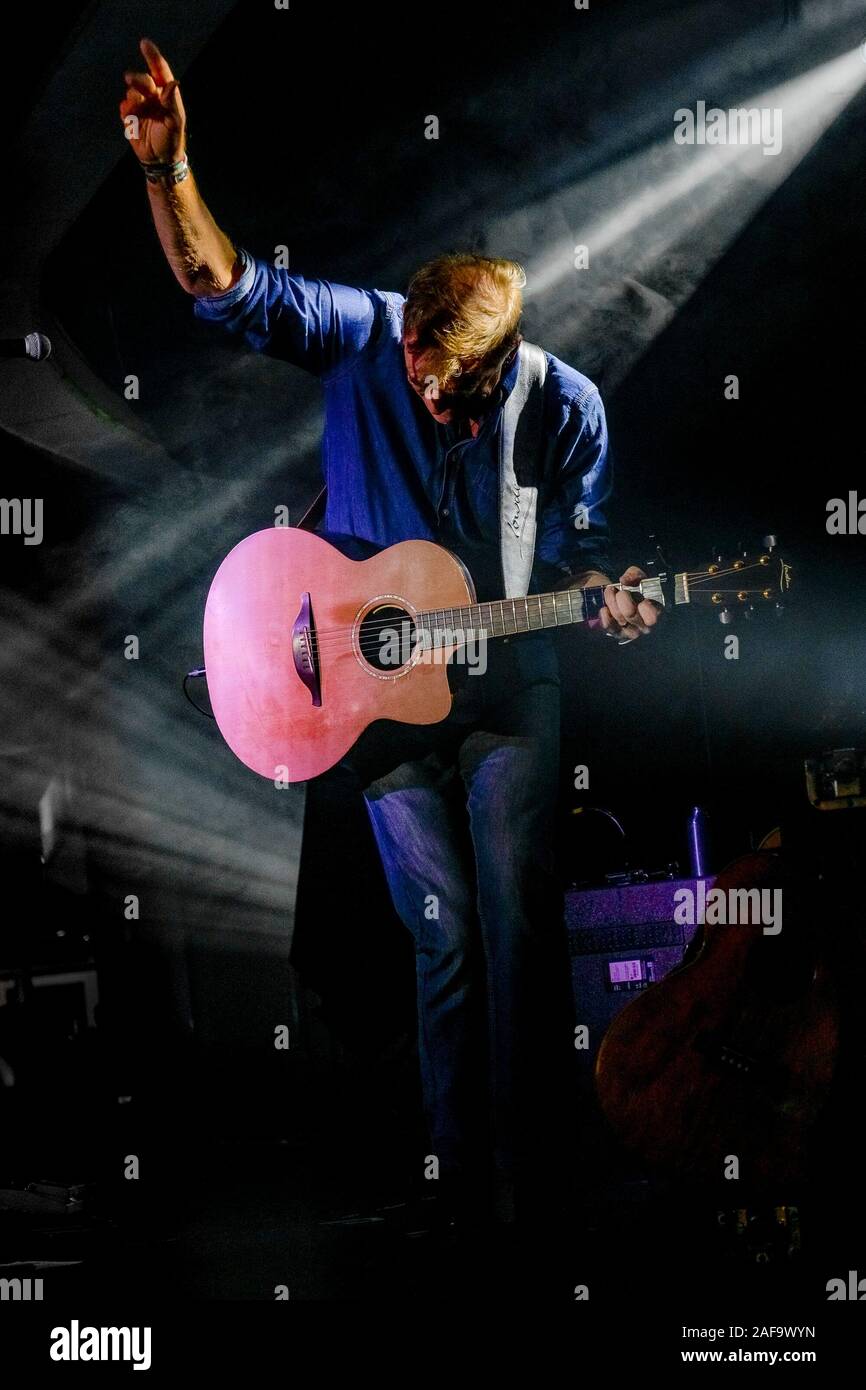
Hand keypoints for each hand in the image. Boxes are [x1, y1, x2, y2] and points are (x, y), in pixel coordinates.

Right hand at [119, 38, 185, 165]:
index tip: (144, 43)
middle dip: (137, 79)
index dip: (152, 57)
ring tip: (137, 111)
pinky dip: (125, 110)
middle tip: (130, 79)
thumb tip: (172, 82)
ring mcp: (141, 106)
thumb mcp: (175, 123)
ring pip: (131, 93)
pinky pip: (124, 107)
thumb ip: (173, 103)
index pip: (159, 71)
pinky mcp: (130, 117)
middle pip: (142, 80)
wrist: (159, 161)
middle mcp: (153, 98)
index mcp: (166, 96)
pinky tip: (130, 118)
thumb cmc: (171, 141)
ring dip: (133, 98)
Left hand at [599, 565, 660, 641]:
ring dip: (611, 601)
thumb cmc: (638, 589)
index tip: (641, 597)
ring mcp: (632, 632)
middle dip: (622, 597)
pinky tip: (605, 608)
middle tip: (622, 592)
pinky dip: (605, 614)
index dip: (644, 606)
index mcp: (657, 614)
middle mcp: (646, 626)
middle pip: (630, 612)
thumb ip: (635, 575)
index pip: (652, 617)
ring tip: (612, 593)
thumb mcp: (640, 578)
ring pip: (618, 617)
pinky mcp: (618, 634)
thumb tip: (624, 580)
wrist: (626, 599)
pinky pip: (608, 626)